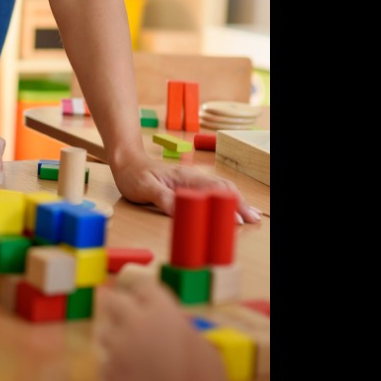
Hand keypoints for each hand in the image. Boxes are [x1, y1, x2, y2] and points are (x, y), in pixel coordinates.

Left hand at [97, 278, 229, 380]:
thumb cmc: (205, 378)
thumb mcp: (202, 344)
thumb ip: (182, 329)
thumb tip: (177, 325)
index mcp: (161, 310)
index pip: (143, 287)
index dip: (144, 294)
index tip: (145, 301)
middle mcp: (134, 322)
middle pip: (113, 301)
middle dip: (115, 304)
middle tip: (119, 313)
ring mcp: (117, 346)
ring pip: (104, 333)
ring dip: (114, 340)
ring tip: (128, 354)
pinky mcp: (108, 370)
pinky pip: (107, 363)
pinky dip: (115, 369)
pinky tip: (130, 380)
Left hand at [111, 148, 261, 223]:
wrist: (126, 161)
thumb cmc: (133, 174)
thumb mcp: (144, 189)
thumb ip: (163, 199)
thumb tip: (182, 211)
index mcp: (185, 178)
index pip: (214, 190)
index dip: (229, 204)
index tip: (239, 219)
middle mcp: (192, 178)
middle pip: (223, 189)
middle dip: (240, 203)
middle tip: (254, 220)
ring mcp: (191, 181)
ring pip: (220, 189)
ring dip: (236, 201)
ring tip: (250, 215)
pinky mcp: (187, 185)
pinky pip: (212, 191)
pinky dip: (225, 199)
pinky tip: (230, 207)